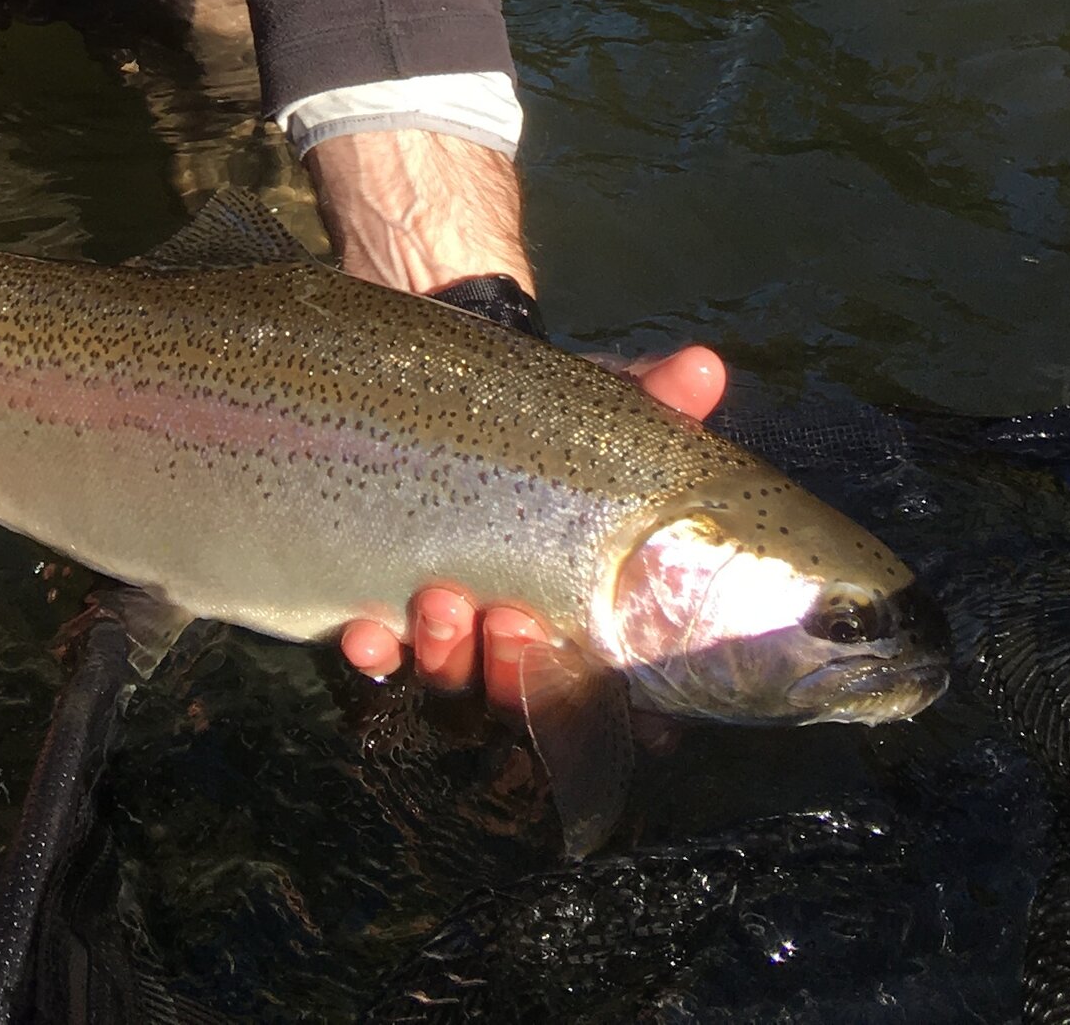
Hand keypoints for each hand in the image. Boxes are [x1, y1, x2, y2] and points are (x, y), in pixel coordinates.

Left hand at [303, 126, 724, 692]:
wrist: (429, 366)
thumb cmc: (530, 405)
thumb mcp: (592, 403)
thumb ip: (654, 396)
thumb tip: (705, 368)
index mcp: (575, 604)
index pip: (599, 682)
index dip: (603, 703)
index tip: (606, 688)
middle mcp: (511, 629)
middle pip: (517, 694)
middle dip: (512, 672)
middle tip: (508, 621)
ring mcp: (442, 624)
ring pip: (446, 680)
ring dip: (445, 655)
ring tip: (438, 601)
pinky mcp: (378, 601)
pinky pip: (376, 655)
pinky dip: (372, 652)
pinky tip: (365, 631)